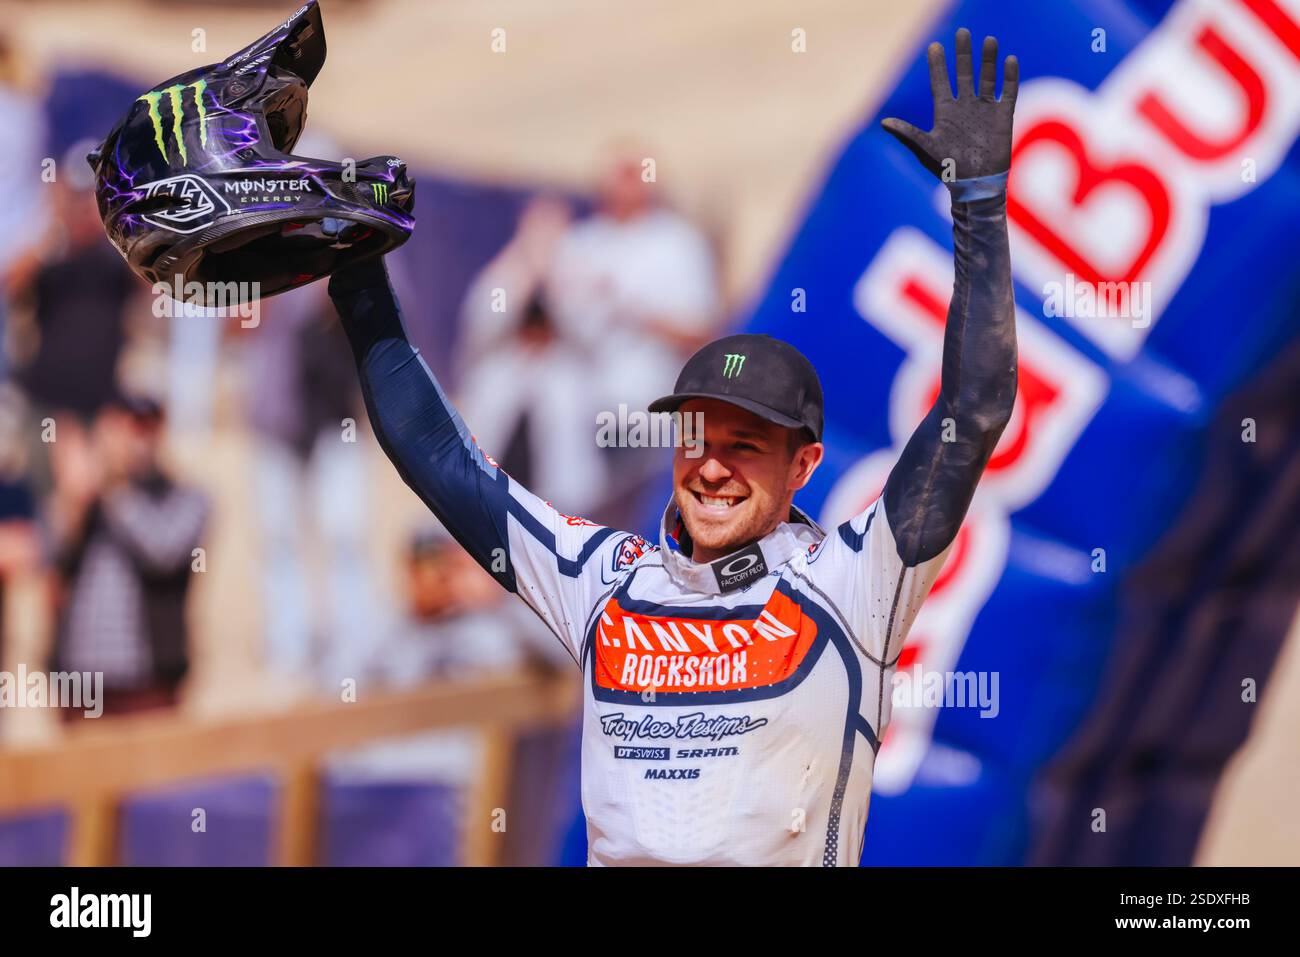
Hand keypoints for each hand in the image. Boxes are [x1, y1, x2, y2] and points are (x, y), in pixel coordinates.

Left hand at [881, 28, 1018, 182]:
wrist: (975, 185)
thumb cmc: (948, 170)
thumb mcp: (926, 150)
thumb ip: (908, 134)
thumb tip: (884, 122)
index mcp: (946, 113)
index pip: (940, 82)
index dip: (937, 65)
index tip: (935, 45)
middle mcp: (965, 107)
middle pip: (964, 74)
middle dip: (964, 54)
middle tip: (963, 32)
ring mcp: (984, 111)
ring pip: (987, 79)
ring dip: (988, 60)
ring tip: (989, 40)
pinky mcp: (1003, 117)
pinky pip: (1007, 93)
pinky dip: (1010, 78)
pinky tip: (1010, 60)